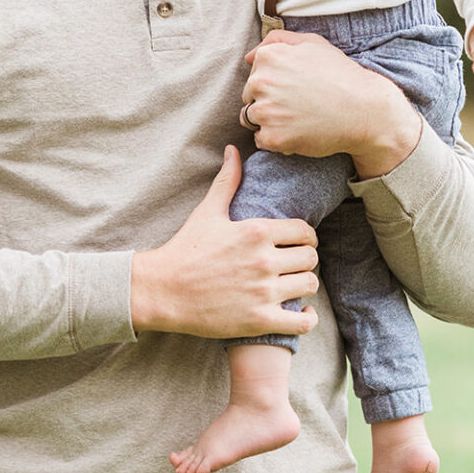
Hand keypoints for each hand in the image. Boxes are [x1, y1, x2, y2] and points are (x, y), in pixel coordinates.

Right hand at [129, 146, 318, 338]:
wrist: (163, 290)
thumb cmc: (186, 248)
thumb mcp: (208, 211)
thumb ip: (227, 180)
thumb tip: (233, 149)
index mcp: (256, 231)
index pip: (304, 231)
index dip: (305, 236)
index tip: (297, 243)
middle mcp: (264, 260)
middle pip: (310, 257)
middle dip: (305, 259)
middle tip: (293, 264)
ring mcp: (263, 292)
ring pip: (309, 285)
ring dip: (304, 285)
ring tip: (293, 285)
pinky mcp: (260, 320)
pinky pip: (303, 322)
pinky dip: (307, 318)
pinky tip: (301, 312)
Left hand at [242, 30, 421, 179]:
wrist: (364, 110)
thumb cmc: (340, 75)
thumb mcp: (313, 44)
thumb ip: (278, 41)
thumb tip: (249, 57)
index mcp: (269, 57)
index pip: (254, 75)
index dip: (274, 84)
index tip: (295, 89)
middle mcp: (261, 82)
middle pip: (249, 97)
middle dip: (268, 102)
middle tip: (298, 105)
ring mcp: (266, 111)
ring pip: (251, 118)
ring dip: (269, 121)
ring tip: (297, 119)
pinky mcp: (273, 138)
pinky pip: (261, 140)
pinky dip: (276, 140)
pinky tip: (298, 133)